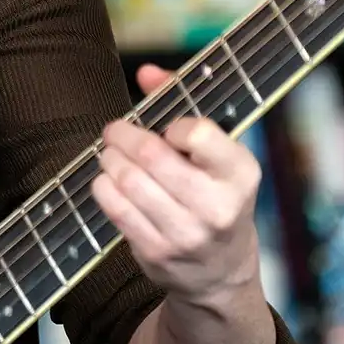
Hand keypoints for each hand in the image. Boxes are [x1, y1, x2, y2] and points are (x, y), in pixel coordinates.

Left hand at [91, 64, 264, 310]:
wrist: (222, 270)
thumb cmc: (216, 194)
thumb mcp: (218, 153)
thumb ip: (181, 104)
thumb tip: (146, 73)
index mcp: (240, 174)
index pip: (197, 133)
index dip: (172, 124)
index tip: (167, 128)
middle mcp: (217, 207)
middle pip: (151, 155)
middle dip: (122, 135)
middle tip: (114, 130)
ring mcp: (186, 234)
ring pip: (127, 180)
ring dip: (109, 159)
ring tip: (111, 154)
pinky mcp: (156, 253)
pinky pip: (114, 207)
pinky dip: (103, 185)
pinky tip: (110, 180)